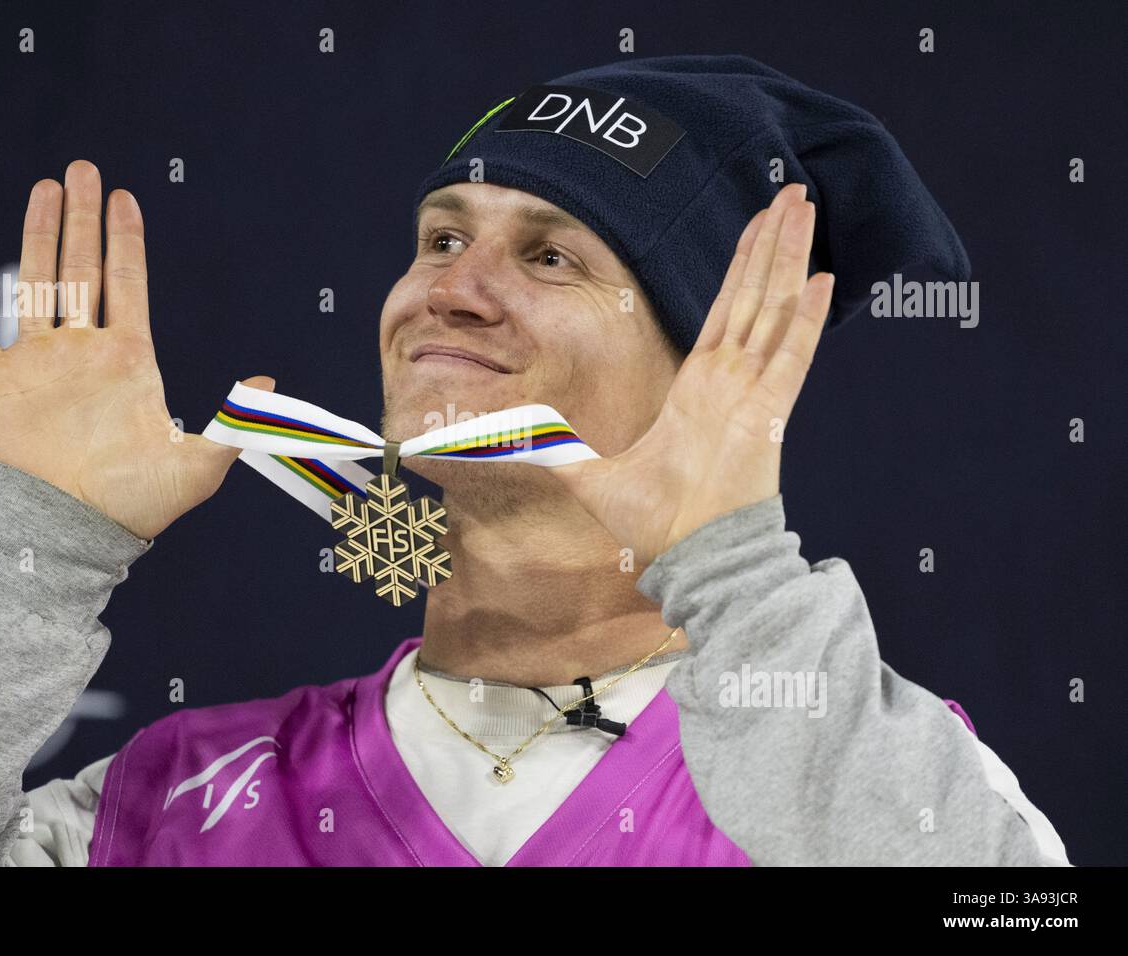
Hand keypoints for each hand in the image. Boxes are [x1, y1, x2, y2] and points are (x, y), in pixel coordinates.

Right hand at [0, 159, 272, 540]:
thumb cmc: (139, 503)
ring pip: (34, 283)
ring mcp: (39, 364)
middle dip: (83, 219)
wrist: (76, 533)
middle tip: (82, 168)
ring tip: (43, 189)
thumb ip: (236, 423)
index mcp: (129, 358)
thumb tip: (272, 385)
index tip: (126, 196)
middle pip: (82, 269)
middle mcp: (84, 351)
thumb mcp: (200, 464)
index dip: (126, 239)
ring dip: (37, 236)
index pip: (127, 282)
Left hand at [550, 183, 834, 565]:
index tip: (756, 223)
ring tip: (804, 206)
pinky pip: (790, 358)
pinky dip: (804, 320)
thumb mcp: (589, 475)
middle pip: (754, 294)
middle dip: (770, 241)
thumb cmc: (655, 524)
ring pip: (774, 309)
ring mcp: (753, 394)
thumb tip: (501, 437)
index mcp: (701, 387)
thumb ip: (552, 450)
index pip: (727, 309)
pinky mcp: (767, 415)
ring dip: (789, 257)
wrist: (689, 560)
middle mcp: (732, 381)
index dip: (741, 264)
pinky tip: (819, 278)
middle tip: (790, 191)